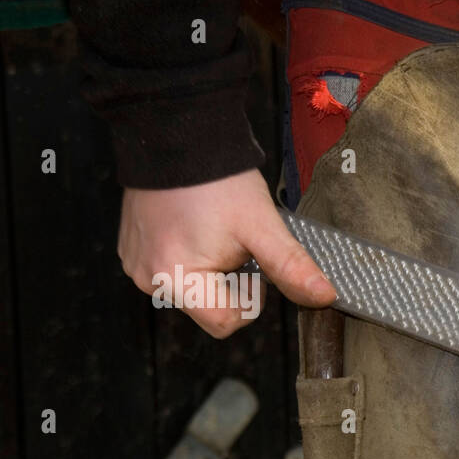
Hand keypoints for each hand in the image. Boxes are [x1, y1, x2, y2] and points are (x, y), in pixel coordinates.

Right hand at [117, 168, 335, 337]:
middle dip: (231, 285)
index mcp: (176, 276)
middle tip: (234, 246)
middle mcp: (148, 278)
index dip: (250, 300)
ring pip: (193, 294)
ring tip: (213, 233)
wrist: (176, 136)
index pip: (226, 322)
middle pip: (209, 311)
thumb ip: (291, 266)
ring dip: (212, 273)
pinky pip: (173, 274)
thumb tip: (325, 298)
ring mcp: (136, 266)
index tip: (252, 266)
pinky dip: (192, 260)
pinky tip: (196, 229)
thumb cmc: (217, 180)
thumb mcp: (261, 226)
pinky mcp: (133, 253)